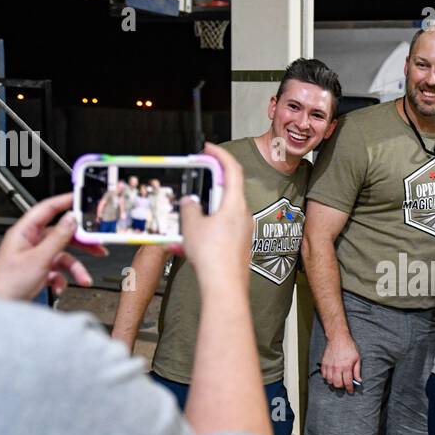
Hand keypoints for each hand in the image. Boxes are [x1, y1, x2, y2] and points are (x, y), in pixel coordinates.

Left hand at [0, 192, 106, 300]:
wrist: (1, 308)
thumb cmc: (7, 284)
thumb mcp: (39, 258)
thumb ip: (58, 238)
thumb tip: (71, 219)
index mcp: (24, 232)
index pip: (47, 209)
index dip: (64, 202)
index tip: (81, 199)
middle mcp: (29, 243)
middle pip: (61, 235)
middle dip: (80, 243)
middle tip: (97, 245)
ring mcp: (34, 258)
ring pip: (62, 256)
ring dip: (75, 268)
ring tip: (84, 278)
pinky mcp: (38, 272)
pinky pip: (57, 271)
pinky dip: (63, 279)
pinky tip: (60, 287)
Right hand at [178, 143, 251, 290]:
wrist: (225, 286)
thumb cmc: (213, 257)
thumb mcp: (191, 225)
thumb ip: (189, 207)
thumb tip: (190, 202)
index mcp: (235, 204)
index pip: (232, 169)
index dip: (220, 155)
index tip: (210, 148)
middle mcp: (244, 215)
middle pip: (229, 189)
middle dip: (212, 181)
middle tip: (198, 177)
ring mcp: (244, 230)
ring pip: (226, 210)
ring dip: (209, 206)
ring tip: (191, 214)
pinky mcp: (241, 244)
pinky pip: (226, 226)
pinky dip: (211, 224)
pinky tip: (196, 236)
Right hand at [321, 332, 361, 392]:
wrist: (338, 338)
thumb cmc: (349, 346)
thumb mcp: (357, 358)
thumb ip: (357, 370)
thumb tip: (358, 380)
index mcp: (346, 366)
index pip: (348, 382)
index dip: (350, 388)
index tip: (350, 390)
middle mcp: (337, 368)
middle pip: (337, 384)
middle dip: (342, 387)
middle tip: (344, 385)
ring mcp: (329, 366)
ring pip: (329, 381)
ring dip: (334, 383)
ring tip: (338, 380)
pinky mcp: (324, 364)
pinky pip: (323, 375)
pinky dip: (327, 378)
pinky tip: (331, 376)